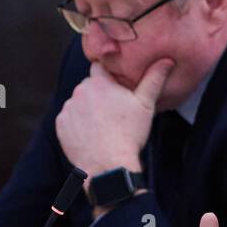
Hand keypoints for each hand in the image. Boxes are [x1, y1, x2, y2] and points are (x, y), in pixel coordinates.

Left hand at [55, 57, 173, 177]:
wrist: (108, 165)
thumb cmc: (129, 134)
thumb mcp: (145, 105)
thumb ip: (154, 79)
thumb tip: (166, 60)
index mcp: (99, 82)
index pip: (98, 67)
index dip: (107, 75)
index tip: (115, 86)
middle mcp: (80, 92)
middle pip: (88, 86)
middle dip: (98, 94)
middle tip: (113, 110)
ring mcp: (68, 109)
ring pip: (78, 102)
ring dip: (87, 108)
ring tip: (102, 125)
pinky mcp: (60, 125)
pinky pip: (69, 119)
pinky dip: (77, 124)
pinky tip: (91, 134)